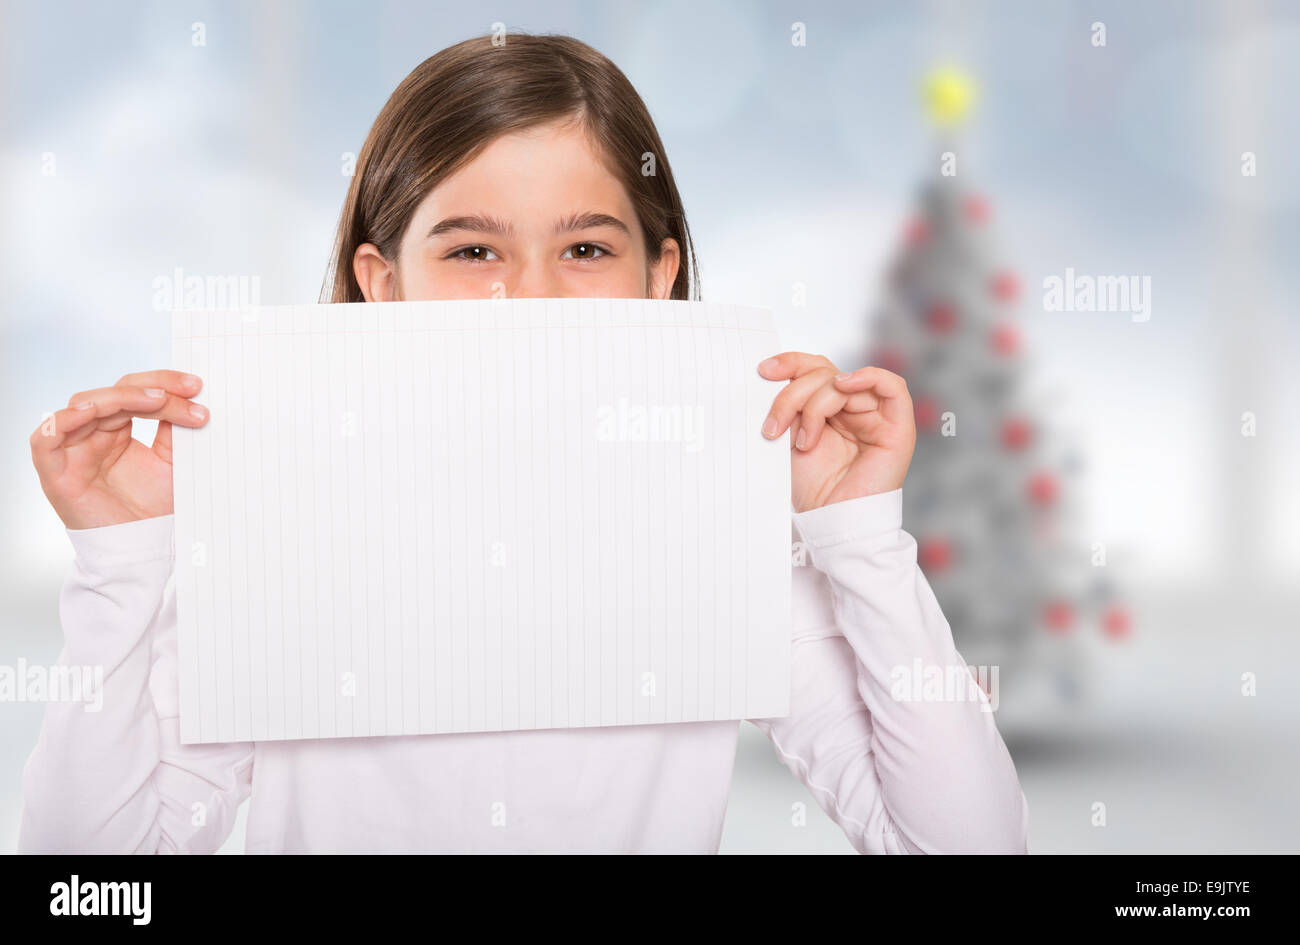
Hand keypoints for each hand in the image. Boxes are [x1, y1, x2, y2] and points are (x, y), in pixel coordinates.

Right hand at [30, 370, 208, 528]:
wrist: (144, 547)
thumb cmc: (153, 508)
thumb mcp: (171, 460)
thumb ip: (174, 428)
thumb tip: (189, 394)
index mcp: (116, 429)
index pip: (133, 392)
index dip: (163, 383)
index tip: (196, 386)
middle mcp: (92, 434)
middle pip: (112, 394)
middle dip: (151, 388)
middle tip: (187, 391)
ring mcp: (72, 451)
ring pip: (83, 406)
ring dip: (120, 398)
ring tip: (156, 400)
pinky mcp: (55, 473)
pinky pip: (46, 439)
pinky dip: (64, 421)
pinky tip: (90, 411)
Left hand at [759, 353, 915, 512]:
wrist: (830, 523)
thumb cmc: (813, 490)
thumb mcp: (791, 436)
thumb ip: (792, 404)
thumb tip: (773, 371)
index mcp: (830, 410)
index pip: (814, 369)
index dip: (790, 363)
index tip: (763, 371)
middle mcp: (854, 409)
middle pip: (824, 373)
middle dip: (793, 394)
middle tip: (774, 426)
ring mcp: (876, 417)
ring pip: (844, 381)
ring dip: (815, 404)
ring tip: (804, 442)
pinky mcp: (898, 428)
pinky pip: (893, 387)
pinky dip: (868, 377)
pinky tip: (844, 386)